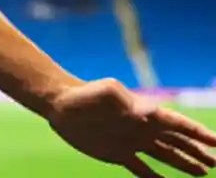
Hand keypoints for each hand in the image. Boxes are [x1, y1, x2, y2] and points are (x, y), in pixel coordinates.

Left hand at [47, 78, 215, 176]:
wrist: (61, 105)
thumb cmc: (85, 95)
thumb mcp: (106, 92)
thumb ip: (126, 101)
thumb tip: (147, 114)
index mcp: (145, 112)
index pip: (178, 125)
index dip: (198, 134)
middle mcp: (143, 129)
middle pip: (178, 142)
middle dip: (198, 152)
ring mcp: (132, 142)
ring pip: (166, 156)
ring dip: (185, 163)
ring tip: (204, 172)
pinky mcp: (118, 154)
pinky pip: (142, 169)